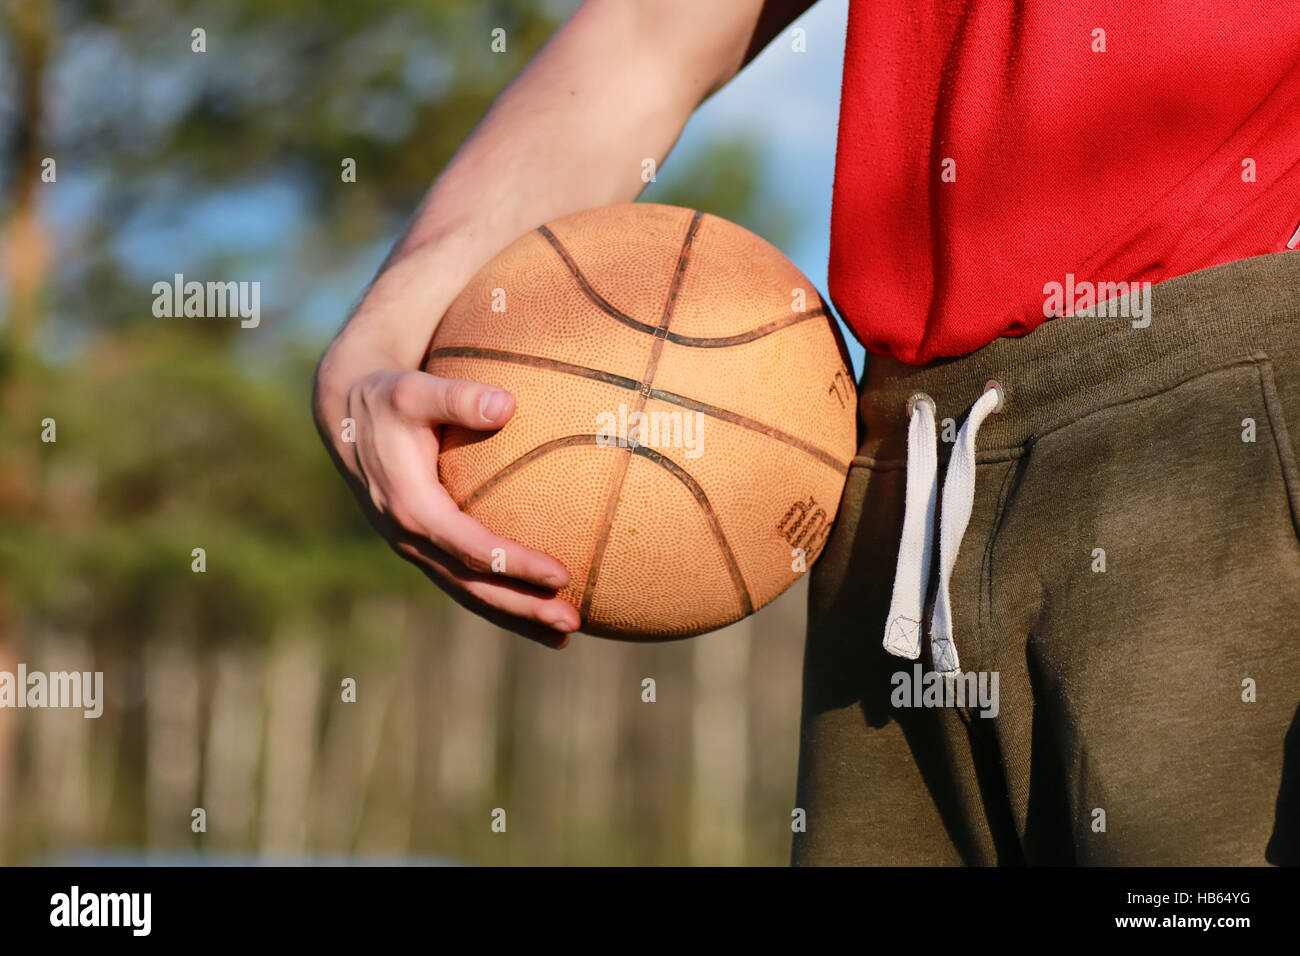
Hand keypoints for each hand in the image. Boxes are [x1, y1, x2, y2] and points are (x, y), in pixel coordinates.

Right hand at [313, 259, 579, 647]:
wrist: (347, 416)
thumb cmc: (389, 398)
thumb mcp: (415, 390)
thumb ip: (458, 397)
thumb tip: (506, 405)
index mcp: (411, 508)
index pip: (471, 548)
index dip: (515, 565)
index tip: (561, 575)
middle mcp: (411, 538)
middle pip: (473, 586)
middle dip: (523, 608)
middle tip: (573, 620)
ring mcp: (416, 548)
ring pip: (469, 593)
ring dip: (516, 616)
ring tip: (566, 633)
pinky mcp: (424, 546)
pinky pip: (464, 582)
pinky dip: (501, 602)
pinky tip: (539, 611)